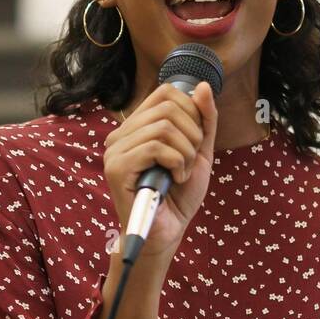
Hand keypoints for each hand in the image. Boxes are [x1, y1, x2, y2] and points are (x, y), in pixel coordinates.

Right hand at [102, 80, 217, 265]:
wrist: (168, 232)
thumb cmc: (179, 195)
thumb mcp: (200, 152)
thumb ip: (204, 120)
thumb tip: (204, 86)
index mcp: (137, 126)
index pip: (166, 92)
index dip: (191, 110)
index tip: (195, 140)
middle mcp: (121, 134)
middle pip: (169, 107)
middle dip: (193, 135)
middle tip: (189, 161)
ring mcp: (115, 150)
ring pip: (164, 127)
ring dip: (186, 153)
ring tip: (181, 173)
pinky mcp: (116, 167)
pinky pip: (156, 147)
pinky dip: (176, 163)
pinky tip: (174, 179)